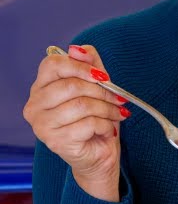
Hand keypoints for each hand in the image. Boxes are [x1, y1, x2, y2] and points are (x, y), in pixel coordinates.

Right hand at [22, 45, 128, 201]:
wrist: (98, 154)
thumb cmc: (95, 119)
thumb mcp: (96, 87)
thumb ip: (89, 65)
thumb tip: (78, 48)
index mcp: (40, 88)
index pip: (53, 64)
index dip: (81, 66)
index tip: (103, 76)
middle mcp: (34, 106)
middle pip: (71, 85)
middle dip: (102, 91)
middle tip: (117, 99)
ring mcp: (41, 125)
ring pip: (82, 105)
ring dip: (107, 109)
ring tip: (115, 114)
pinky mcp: (55, 141)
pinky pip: (88, 124)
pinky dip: (106, 125)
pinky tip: (107, 130)